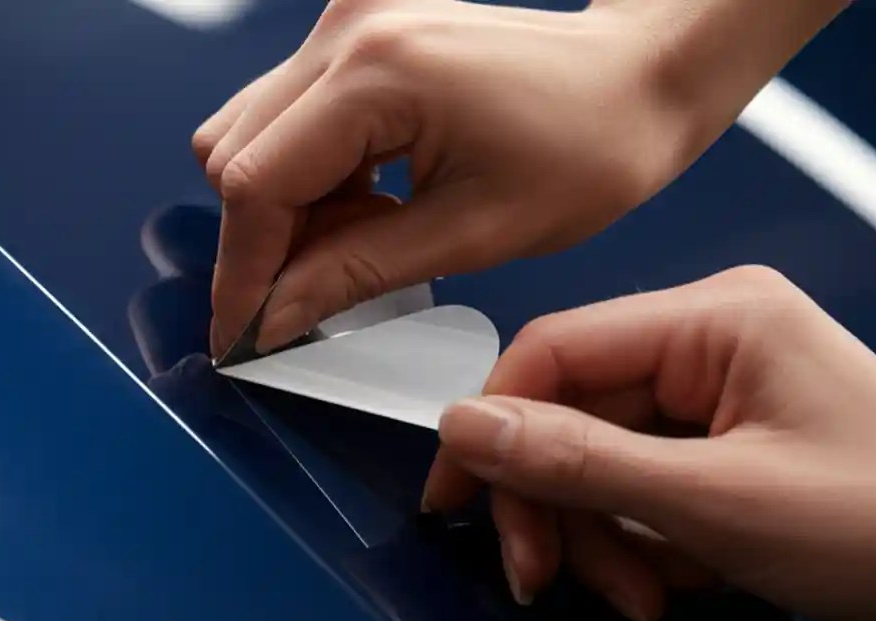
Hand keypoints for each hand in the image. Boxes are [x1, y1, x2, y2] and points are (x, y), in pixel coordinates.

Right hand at [194, 0, 846, 356]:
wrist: (639, 77)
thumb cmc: (592, 146)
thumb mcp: (473, 232)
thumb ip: (356, 273)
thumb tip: (272, 316)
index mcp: (378, 74)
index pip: (255, 185)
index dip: (242, 272)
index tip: (242, 335)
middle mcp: (347, 33)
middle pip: (236, 157)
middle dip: (261, 243)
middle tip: (307, 303)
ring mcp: (350, 26)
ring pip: (251, 136)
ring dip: (284, 210)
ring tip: (359, 245)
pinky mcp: (360, 34)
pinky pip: (290, 117)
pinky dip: (309, 177)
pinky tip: (369, 205)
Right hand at [426, 266, 875, 620]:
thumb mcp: (715, 503)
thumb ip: (577, 461)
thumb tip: (466, 424)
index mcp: (717, 316)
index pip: (556, 348)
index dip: (492, 422)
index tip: (456, 493)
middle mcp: (711, 336)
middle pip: (570, 411)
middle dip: (558, 505)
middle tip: (545, 574)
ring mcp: (717, 384)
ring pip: (597, 454)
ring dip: (599, 535)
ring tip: (637, 595)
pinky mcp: (720, 431)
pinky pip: (637, 477)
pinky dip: (636, 538)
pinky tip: (666, 578)